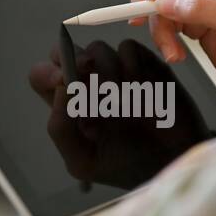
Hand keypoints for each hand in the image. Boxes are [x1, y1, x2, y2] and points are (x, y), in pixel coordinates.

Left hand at [26, 38, 213, 189]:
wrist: (173, 162)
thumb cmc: (126, 166)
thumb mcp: (83, 161)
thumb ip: (61, 129)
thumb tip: (61, 88)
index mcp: (67, 106)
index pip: (42, 76)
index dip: (48, 73)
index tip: (65, 83)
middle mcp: (87, 84)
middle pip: (64, 51)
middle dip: (74, 61)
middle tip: (89, 77)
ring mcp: (114, 70)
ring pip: (97, 49)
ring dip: (109, 73)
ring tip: (126, 105)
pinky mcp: (142, 63)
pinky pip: (127, 48)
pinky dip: (133, 66)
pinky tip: (143, 92)